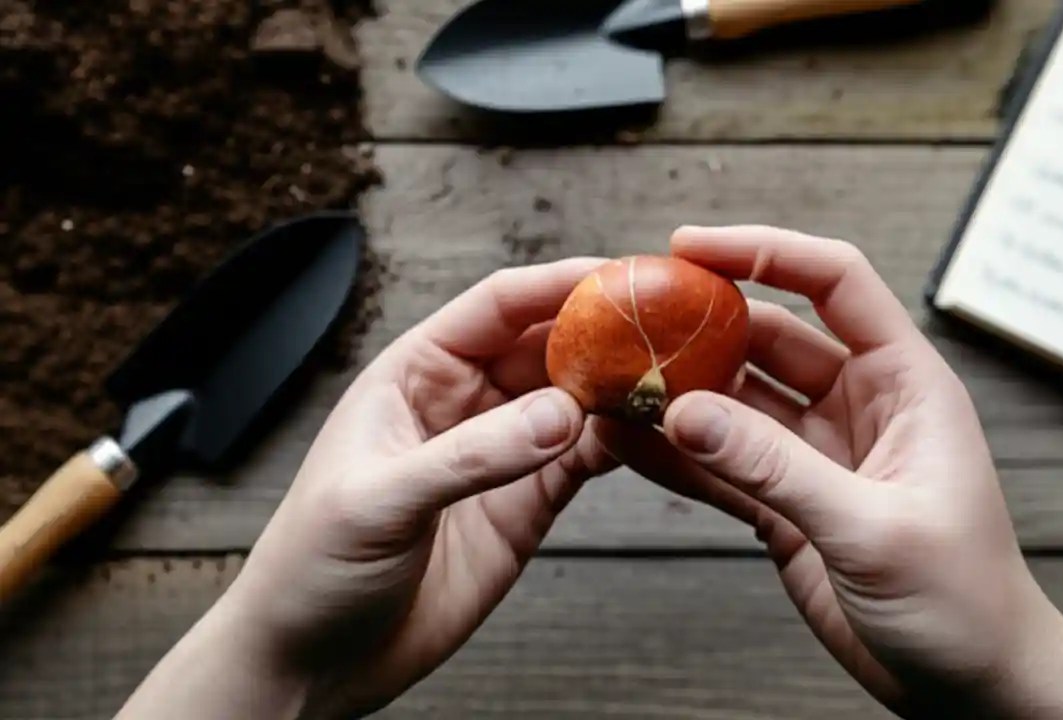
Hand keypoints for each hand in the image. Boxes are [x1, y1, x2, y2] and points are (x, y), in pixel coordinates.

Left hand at [118, 258, 616, 718]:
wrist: (314, 659)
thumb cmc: (310, 564)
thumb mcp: (379, 500)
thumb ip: (470, 456)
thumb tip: (559, 413)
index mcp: (416, 372)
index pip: (496, 307)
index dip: (557, 285)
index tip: (616, 277)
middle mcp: (465, 402)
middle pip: (548, 344)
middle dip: (605, 330)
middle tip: (665, 326)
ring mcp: (502, 454)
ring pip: (576, 398)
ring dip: (621, 386)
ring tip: (672, 376)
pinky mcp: (527, 504)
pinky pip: (585, 458)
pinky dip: (621, 443)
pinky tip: (650, 433)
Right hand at [601, 226, 1062, 719]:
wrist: (974, 686)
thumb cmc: (966, 602)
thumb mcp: (873, 528)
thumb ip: (776, 468)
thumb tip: (685, 412)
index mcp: (905, 384)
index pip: (834, 283)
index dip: (764, 251)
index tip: (690, 246)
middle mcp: (858, 406)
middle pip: (769, 337)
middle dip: (701, 325)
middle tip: (630, 319)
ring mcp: (818, 455)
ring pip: (736, 401)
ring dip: (678, 391)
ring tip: (610, 380)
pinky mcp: (788, 504)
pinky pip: (722, 464)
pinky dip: (677, 454)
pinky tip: (626, 442)